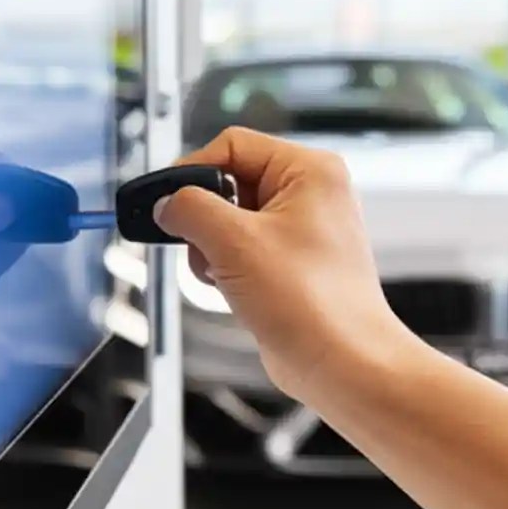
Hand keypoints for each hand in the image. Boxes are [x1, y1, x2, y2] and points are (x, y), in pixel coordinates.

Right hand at [155, 127, 419, 400]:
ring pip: (231, 219)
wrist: (342, 363)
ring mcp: (303, 229)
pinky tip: (232, 289)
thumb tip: (166, 203)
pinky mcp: (292, 263)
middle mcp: (311, 193)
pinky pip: (243, 249)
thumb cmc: (312, 302)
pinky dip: (226, 266)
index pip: (232, 145)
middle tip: (197, 246)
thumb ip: (190, 209)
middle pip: (229, 182)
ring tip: (222, 275)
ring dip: (212, 247)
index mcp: (309, 170)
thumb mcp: (234, 242)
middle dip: (204, 218)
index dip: (193, 171)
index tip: (165, 200)